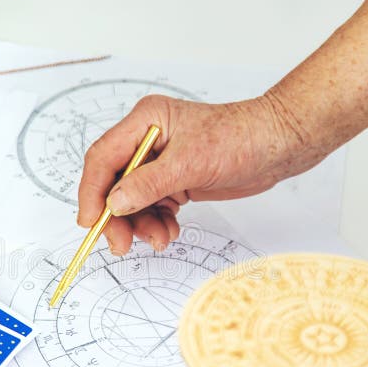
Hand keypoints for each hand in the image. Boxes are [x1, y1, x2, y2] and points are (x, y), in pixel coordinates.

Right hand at [77, 93, 313, 254]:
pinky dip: (157, 223)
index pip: (103, 158)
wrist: (277, 146)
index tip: (91, 222)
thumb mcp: (191, 163)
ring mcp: (159, 162)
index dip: (92, 192)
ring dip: (140, 224)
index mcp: (145, 121)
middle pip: (113, 183)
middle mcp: (147, 140)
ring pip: (132, 200)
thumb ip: (149, 184)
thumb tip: (114, 203)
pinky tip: (169, 232)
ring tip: (159, 239)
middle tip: (121, 245)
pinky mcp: (174, 180)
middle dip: (116, 216)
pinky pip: (152, 206)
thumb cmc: (240, 139)